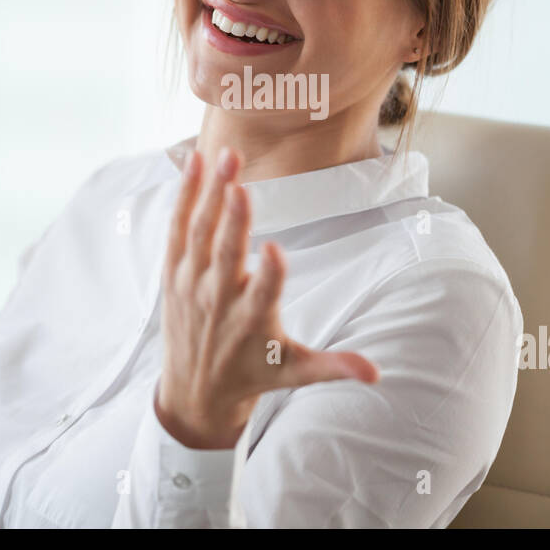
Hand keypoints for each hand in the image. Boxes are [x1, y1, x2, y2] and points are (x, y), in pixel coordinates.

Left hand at [155, 145, 378, 449]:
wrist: (194, 394)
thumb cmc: (252, 374)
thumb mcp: (294, 372)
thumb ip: (334, 366)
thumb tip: (376, 373)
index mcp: (252, 322)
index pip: (264, 296)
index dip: (270, 275)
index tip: (276, 250)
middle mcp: (217, 300)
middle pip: (226, 254)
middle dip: (234, 217)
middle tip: (241, 180)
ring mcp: (191, 284)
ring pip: (200, 233)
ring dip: (212, 193)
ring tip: (227, 156)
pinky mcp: (174, 272)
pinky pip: (178, 229)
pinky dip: (185, 197)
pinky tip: (196, 163)